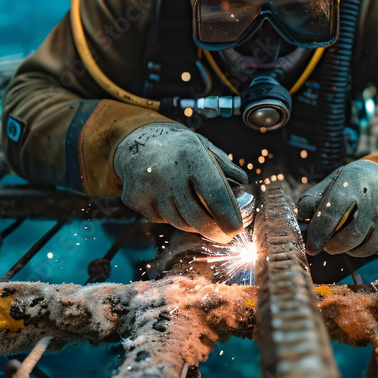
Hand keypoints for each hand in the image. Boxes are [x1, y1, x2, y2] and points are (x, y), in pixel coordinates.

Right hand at [114, 123, 247, 242]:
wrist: (138, 141)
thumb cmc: (180, 148)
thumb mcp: (204, 147)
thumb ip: (224, 166)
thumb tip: (244, 184)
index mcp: (191, 155)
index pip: (214, 193)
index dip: (227, 216)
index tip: (236, 229)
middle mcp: (167, 170)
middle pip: (195, 216)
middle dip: (214, 231)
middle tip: (224, 236)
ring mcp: (147, 185)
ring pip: (177, 221)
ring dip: (193, 224)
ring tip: (200, 217)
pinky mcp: (133, 197)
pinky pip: (159, 218)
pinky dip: (169, 215)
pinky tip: (169, 199)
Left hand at [297, 161, 377, 256]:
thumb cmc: (354, 184)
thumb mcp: (333, 182)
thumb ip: (314, 198)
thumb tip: (302, 217)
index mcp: (354, 181)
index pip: (333, 211)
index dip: (319, 233)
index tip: (311, 248)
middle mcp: (377, 196)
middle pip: (351, 236)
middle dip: (335, 246)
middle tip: (329, 245)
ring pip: (367, 248)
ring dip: (353, 250)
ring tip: (350, 238)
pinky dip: (373, 249)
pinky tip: (372, 235)